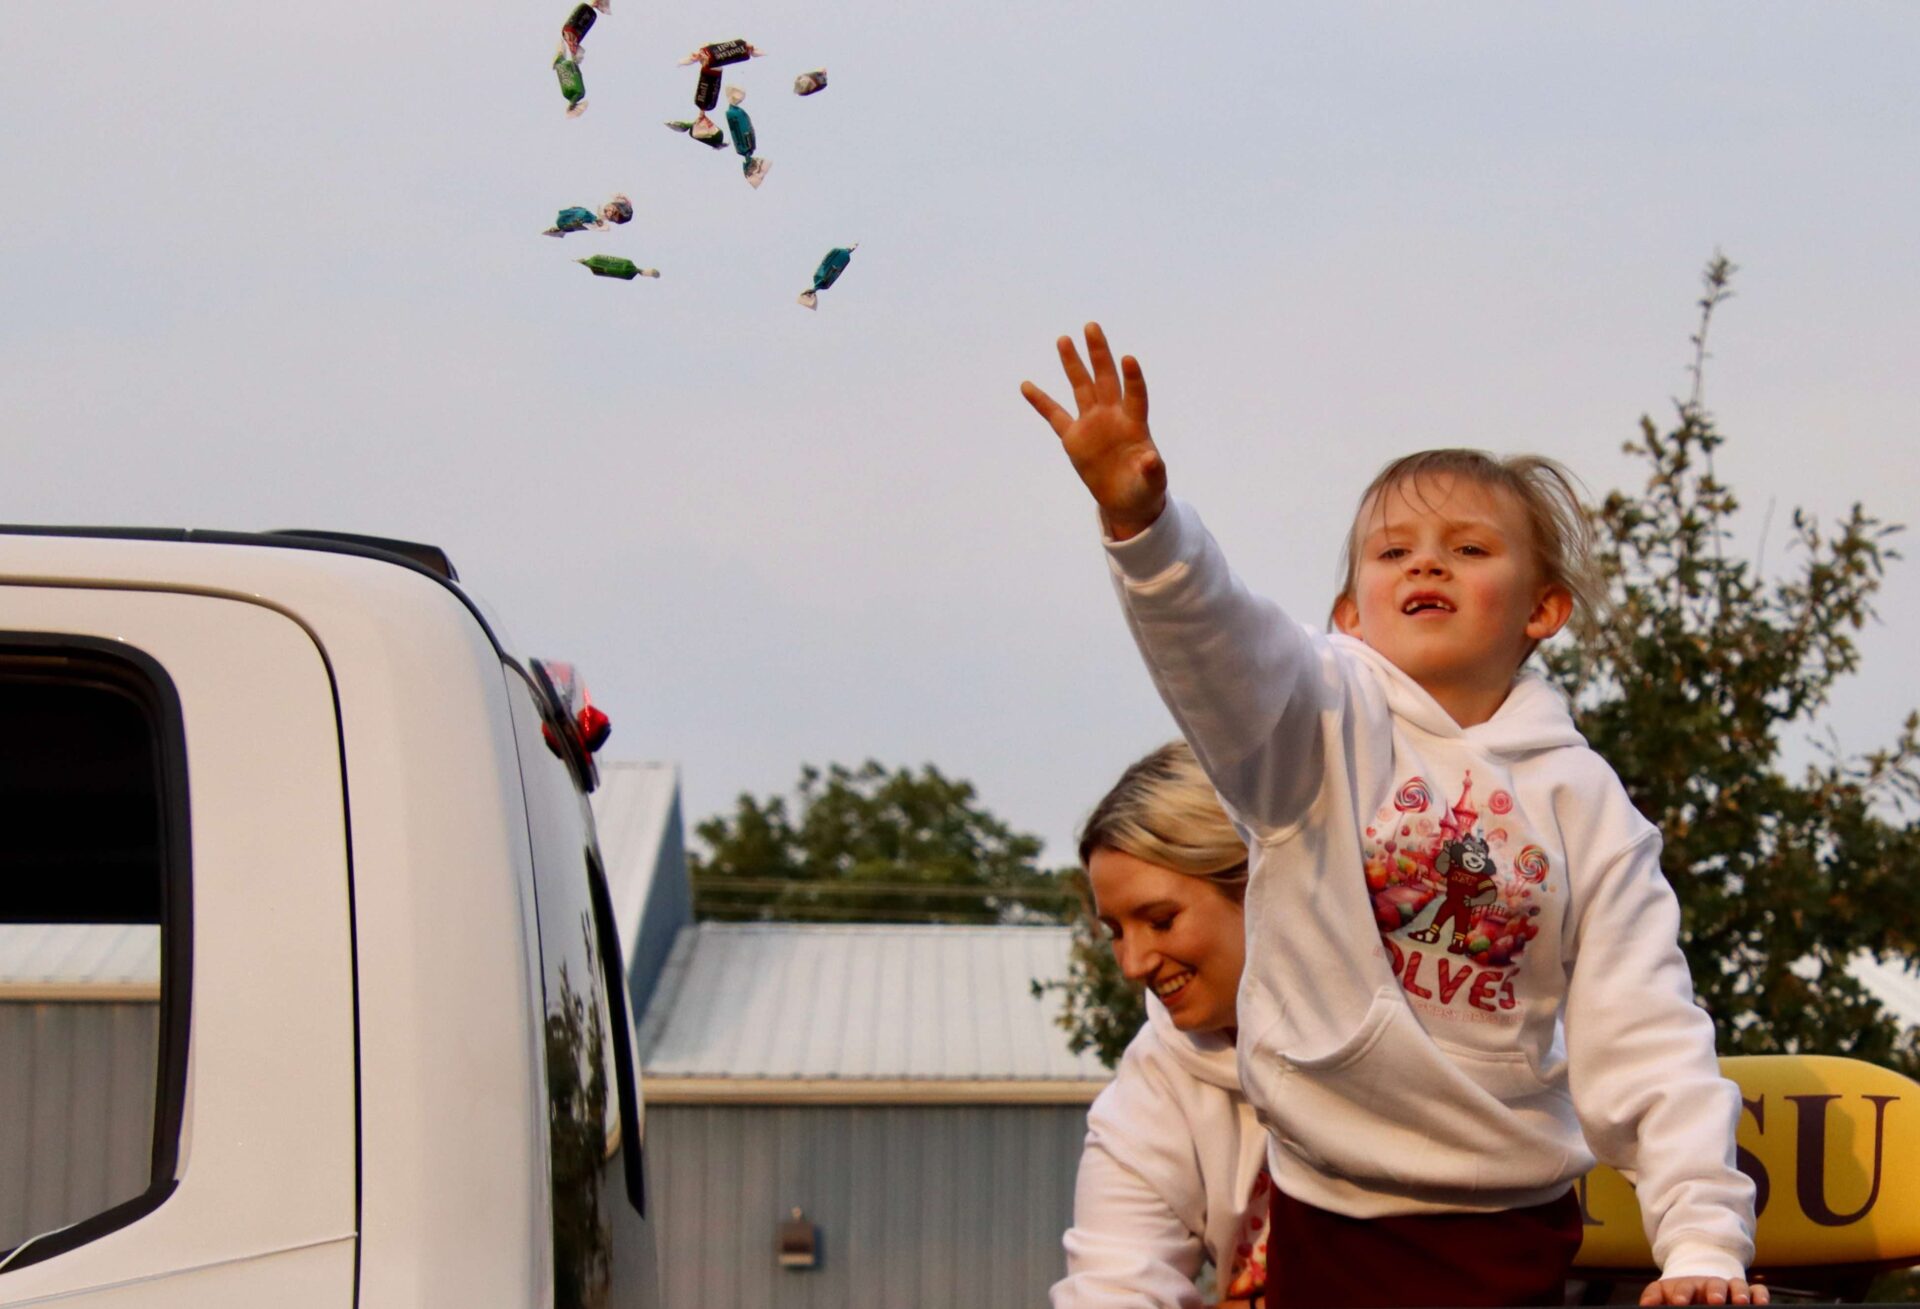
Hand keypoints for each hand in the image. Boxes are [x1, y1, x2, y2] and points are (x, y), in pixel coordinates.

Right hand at [1021, 322, 1166, 539]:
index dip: (1132, 378)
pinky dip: (1041, 401)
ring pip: (1081, 387)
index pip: (1134, 395)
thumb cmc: (1144, 487)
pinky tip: (1026, 385)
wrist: (1126, 498)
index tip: (1128, 359)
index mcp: (1135, 424)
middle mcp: (1113, 416)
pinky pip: (1054, 415)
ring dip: (1073, 364)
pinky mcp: (1074, 437)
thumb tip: (1151, 460)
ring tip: (1063, 339)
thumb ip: (1152, 470)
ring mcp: (1092, 423)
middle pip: (1105, 379)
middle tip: (1092, 327)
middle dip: (1099, 354)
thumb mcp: (1152, 482)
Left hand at [1639, 1276, 1769, 1304]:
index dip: (1681, 1294)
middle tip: (1714, 1301)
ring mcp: (1730, 1288)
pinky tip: (1761, 1303)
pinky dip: (1759, 1294)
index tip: (1679, 1302)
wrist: (1699, 1280)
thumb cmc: (1681, 1293)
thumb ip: (1654, 1297)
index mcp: (1687, 1286)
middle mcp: (1710, 1285)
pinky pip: (1756, 1290)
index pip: (1684, 1289)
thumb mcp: (1665, 1292)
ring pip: (1737, 1286)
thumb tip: (1645, 1306)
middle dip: (1714, 1293)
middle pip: (1713, 1285)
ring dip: (1739, 1293)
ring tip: (1740, 1303)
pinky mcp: (1747, 1293)